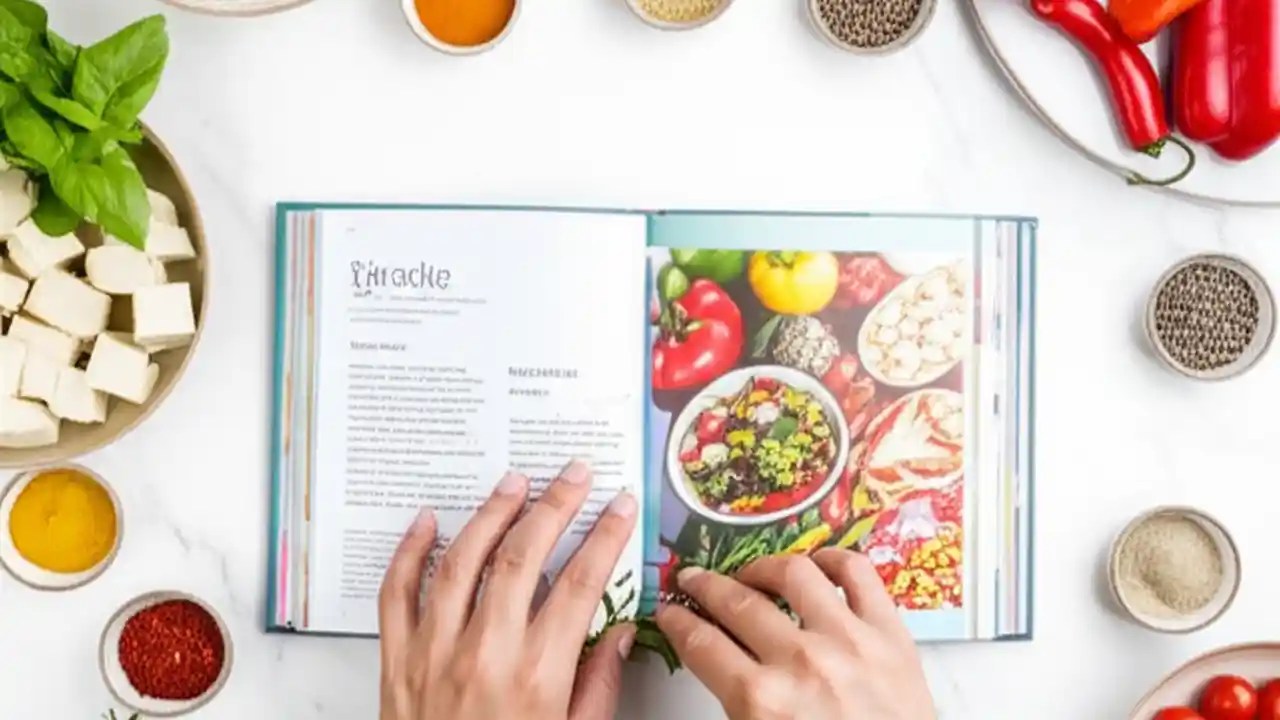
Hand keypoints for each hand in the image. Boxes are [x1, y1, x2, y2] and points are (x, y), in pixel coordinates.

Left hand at [378, 461, 638, 719]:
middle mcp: (484, 654)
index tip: (618, 507)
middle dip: (554, 506)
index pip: (580, 583)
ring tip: (514, 483)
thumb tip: (620, 631)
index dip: (604, 537)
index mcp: (536, 675)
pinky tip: (427, 521)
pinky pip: (396, 593)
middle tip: (573, 474)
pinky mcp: (396, 662)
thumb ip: (597, 685)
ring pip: (461, 561)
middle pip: (522, 557)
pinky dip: (408, 551)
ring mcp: (433, 654)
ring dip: (490, 514)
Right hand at [656, 549, 935, 719]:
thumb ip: (737, 705)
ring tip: (750, 573)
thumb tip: (717, 664)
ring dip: (761, 568)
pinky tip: (816, 564)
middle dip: (704, 587)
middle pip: (736, 603)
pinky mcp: (891, 634)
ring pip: (792, 575)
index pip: (700, 643)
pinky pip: (857, 574)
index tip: (670, 611)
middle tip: (694, 581)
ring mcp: (848, 640)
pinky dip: (832, 559)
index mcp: (760, 701)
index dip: (677, 621)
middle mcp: (799, 662)